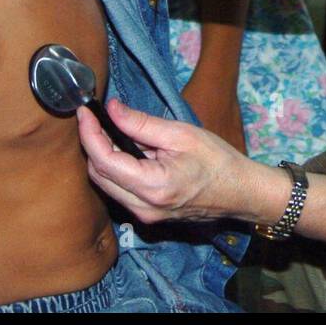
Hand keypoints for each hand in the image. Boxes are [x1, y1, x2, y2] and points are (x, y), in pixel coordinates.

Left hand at [77, 99, 262, 224]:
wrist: (240, 192)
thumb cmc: (218, 161)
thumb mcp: (181, 134)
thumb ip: (141, 123)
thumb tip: (111, 109)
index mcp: (153, 186)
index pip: (104, 161)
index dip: (89, 133)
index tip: (85, 111)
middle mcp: (143, 207)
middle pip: (98, 175)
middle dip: (91, 144)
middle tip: (94, 116)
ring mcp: (144, 215)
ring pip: (106, 185)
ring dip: (100, 157)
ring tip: (106, 129)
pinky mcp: (147, 215)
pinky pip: (119, 191)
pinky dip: (113, 169)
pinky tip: (121, 149)